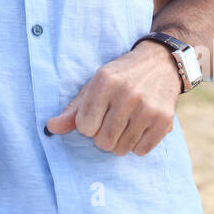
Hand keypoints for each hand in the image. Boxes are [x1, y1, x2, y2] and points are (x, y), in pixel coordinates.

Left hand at [45, 41, 181, 155]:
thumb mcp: (94, 85)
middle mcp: (127, 94)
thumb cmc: (120, 77)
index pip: (84, 127)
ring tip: (126, 122)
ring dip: (120, 141)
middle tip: (112, 120)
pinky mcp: (164, 120)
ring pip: (121, 149)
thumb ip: (73, 110)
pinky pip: (141, 150)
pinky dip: (137, 144)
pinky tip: (140, 126)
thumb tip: (50, 128)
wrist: (160, 63)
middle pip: (102, 142)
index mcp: (104, 82)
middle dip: (103, 136)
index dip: (88, 124)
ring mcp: (147, 108)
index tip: (97, 114)